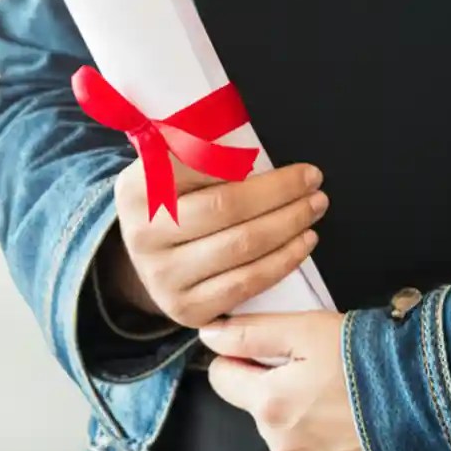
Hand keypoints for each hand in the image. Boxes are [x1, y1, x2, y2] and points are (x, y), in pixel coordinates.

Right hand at [97, 157, 326, 326]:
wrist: (150, 260)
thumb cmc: (173, 204)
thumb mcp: (172, 169)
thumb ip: (202, 150)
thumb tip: (252, 143)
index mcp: (137, 189)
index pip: (202, 168)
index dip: (252, 164)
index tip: (297, 166)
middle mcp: (143, 234)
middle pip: (227, 207)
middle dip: (281, 194)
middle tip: (314, 184)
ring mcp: (162, 276)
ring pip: (242, 246)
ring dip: (289, 225)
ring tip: (313, 209)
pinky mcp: (185, 308)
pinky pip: (245, 283)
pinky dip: (282, 262)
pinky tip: (303, 244)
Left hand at [200, 312, 361, 450]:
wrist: (434, 397)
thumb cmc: (374, 363)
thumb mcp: (307, 330)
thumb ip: (251, 332)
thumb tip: (211, 335)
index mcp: (269, 405)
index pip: (220, 377)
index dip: (238, 356)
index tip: (263, 348)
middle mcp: (282, 444)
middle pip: (253, 404)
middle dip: (272, 384)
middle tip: (311, 365)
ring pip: (282, 426)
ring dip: (298, 409)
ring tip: (335, 389)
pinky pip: (309, 446)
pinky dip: (320, 430)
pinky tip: (345, 414)